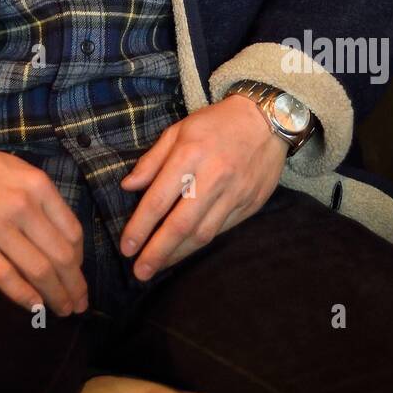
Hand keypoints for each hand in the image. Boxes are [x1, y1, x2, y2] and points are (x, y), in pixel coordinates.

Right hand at [0, 128, 88, 316]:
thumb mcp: (17, 171)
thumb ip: (41, 199)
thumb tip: (62, 238)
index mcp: (37, 186)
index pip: (72, 231)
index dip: (80, 258)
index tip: (77, 271)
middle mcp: (22, 206)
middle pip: (61, 256)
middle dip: (75, 284)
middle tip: (80, 303)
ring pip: (38, 270)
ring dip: (56, 295)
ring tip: (64, 309)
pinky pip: (5, 277)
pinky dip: (24, 296)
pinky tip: (35, 307)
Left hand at [118, 95, 287, 279]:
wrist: (267, 119)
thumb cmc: (216, 123)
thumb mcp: (179, 130)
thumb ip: (152, 160)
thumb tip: (128, 186)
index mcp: (190, 154)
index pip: (159, 199)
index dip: (140, 227)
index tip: (126, 247)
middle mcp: (213, 177)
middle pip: (181, 225)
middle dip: (158, 252)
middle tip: (139, 272)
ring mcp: (234, 193)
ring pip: (203, 233)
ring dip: (178, 254)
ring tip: (158, 266)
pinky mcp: (250, 205)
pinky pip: (221, 230)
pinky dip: (200, 243)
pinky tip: (185, 250)